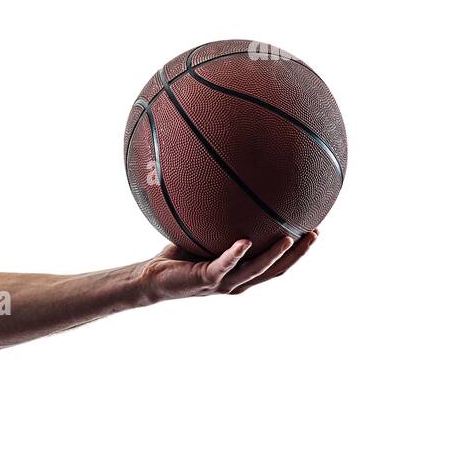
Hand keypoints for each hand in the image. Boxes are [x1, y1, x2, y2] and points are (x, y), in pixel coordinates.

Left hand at [142, 228, 319, 300]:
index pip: (278, 264)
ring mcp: (224, 282)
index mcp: (242, 272)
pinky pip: (223, 265)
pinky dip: (235, 254)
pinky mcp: (206, 279)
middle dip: (298, 253)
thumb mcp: (205, 235)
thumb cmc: (178, 256)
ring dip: (275, 256)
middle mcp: (238, 281)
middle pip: (277, 270)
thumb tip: (231, 187)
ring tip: (292, 239)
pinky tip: (245, 241)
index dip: (299, 251)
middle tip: (316, 233)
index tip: (317, 230)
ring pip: (256, 271)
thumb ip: (222, 220)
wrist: (152, 278)